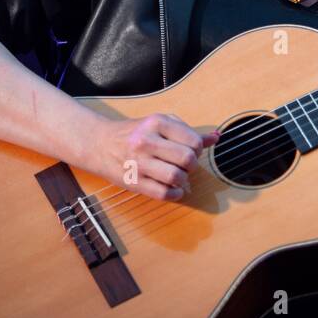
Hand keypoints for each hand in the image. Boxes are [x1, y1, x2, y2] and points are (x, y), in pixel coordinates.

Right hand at [86, 111, 219, 200]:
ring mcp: (138, 163)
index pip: (193, 141)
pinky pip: (163, 193)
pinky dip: (176, 194)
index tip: (192, 151)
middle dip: (192, 165)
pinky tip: (175, 189)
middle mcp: (146, 141)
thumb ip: (188, 131)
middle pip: (187, 159)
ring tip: (179, 176)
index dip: (198, 149)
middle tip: (187, 165)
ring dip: (184, 180)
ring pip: (176, 177)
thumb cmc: (136, 133)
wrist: (100, 144)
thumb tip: (216, 137)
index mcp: (156, 123)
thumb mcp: (161, 123)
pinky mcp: (133, 182)